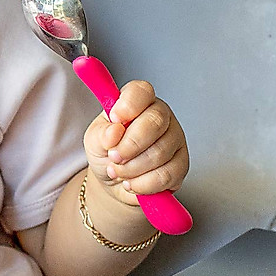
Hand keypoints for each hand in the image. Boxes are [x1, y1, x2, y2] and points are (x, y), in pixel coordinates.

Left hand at [83, 80, 188, 208]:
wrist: (115, 180)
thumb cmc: (106, 151)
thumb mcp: (94, 140)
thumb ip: (101, 134)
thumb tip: (114, 131)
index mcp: (138, 102)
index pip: (141, 91)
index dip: (129, 105)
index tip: (115, 119)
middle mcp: (161, 116)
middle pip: (155, 122)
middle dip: (129, 145)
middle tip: (113, 156)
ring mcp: (175, 139)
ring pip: (160, 153)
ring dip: (132, 169)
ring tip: (118, 171)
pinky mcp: (181, 164)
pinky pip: (166, 175)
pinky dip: (143, 184)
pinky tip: (132, 182)